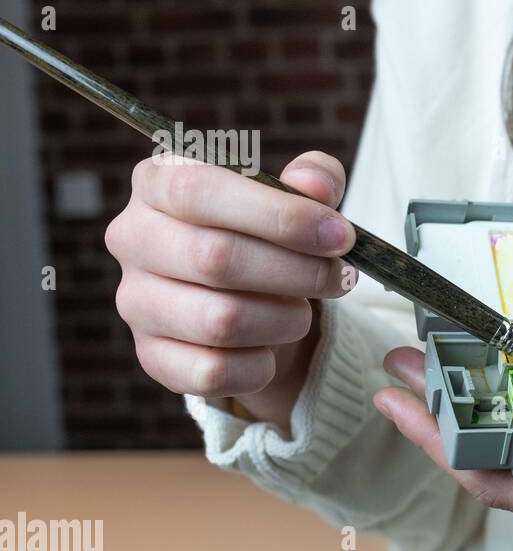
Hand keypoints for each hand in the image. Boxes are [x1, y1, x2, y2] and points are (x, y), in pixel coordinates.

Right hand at [106, 151, 355, 428]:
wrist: (249, 298)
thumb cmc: (268, 235)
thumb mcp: (296, 197)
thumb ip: (313, 179)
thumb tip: (316, 186)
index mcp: (158, 182)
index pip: (201, 191)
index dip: (280, 215)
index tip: (340, 236)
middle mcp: (134, 238)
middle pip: (216, 259)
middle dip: (297, 272)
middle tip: (340, 278)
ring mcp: (136, 301)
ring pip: (220, 321)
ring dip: (284, 320)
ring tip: (303, 311)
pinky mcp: (151, 356)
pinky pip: (213, 372)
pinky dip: (260, 366)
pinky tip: (272, 350)